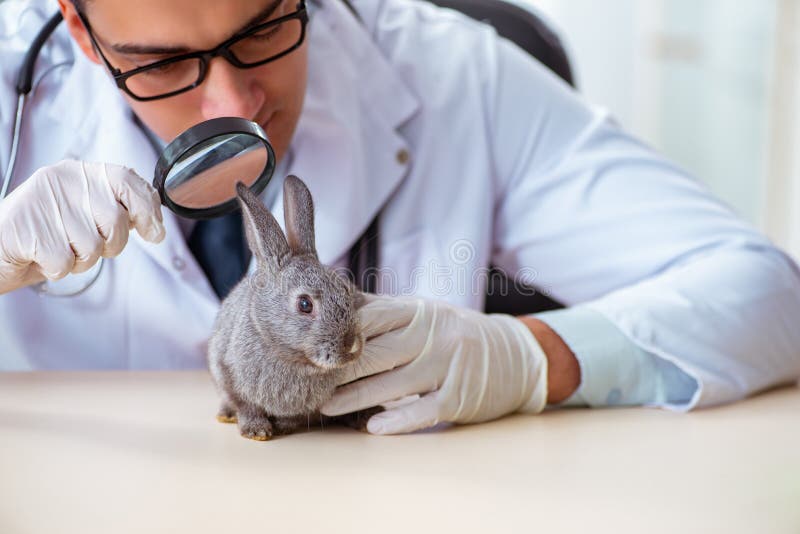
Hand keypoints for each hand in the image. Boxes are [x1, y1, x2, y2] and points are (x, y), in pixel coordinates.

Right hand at [0, 160, 164, 293]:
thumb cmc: (42, 236)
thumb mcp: (82, 216)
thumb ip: (114, 211)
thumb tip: (154, 222)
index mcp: (78, 174)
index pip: (127, 179)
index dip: (148, 208)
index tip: (155, 232)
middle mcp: (62, 182)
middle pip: (116, 221)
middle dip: (110, 245)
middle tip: (85, 246)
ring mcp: (43, 204)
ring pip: (93, 246)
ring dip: (81, 260)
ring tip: (59, 249)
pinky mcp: (29, 230)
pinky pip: (66, 263)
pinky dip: (58, 270)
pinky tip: (42, 258)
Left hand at [321, 295, 548, 433]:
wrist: (515, 356)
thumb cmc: (453, 334)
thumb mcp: (423, 314)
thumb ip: (382, 311)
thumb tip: (331, 303)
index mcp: (419, 310)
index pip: (370, 317)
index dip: (337, 332)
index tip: (307, 346)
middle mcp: (434, 333)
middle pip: (376, 352)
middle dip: (339, 369)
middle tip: (307, 380)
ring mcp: (449, 364)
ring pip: (394, 384)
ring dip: (355, 398)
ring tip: (325, 406)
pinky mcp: (460, 396)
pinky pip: (424, 410)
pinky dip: (397, 421)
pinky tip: (373, 428)